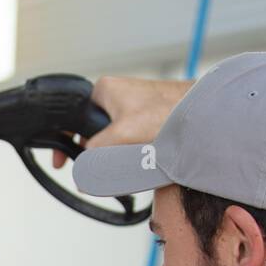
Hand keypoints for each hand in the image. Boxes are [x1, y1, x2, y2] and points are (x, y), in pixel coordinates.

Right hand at [50, 76, 192, 168]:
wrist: (203, 112)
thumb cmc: (170, 112)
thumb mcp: (122, 135)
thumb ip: (97, 155)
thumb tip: (81, 175)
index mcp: (103, 90)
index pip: (72, 119)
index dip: (64, 142)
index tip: (62, 162)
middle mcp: (115, 95)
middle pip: (90, 132)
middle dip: (93, 153)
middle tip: (97, 168)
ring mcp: (131, 106)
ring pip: (109, 138)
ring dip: (113, 154)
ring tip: (126, 162)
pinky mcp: (145, 117)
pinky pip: (126, 140)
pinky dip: (128, 152)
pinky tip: (138, 159)